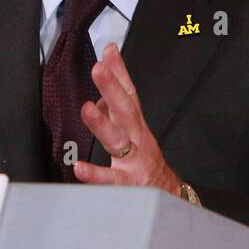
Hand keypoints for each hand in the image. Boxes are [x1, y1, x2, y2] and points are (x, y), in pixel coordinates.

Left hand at [74, 42, 181, 194]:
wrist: (169, 197)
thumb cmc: (145, 162)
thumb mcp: (134, 130)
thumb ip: (115, 106)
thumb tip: (103, 81)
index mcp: (136, 126)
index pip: (129, 93)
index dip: (120, 71)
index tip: (109, 51)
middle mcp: (137, 139)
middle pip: (126, 109)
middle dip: (112, 88)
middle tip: (98, 69)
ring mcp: (133, 161)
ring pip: (117, 140)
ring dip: (102, 124)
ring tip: (87, 109)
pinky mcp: (128, 184)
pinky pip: (110, 179)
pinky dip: (95, 174)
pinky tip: (79, 167)